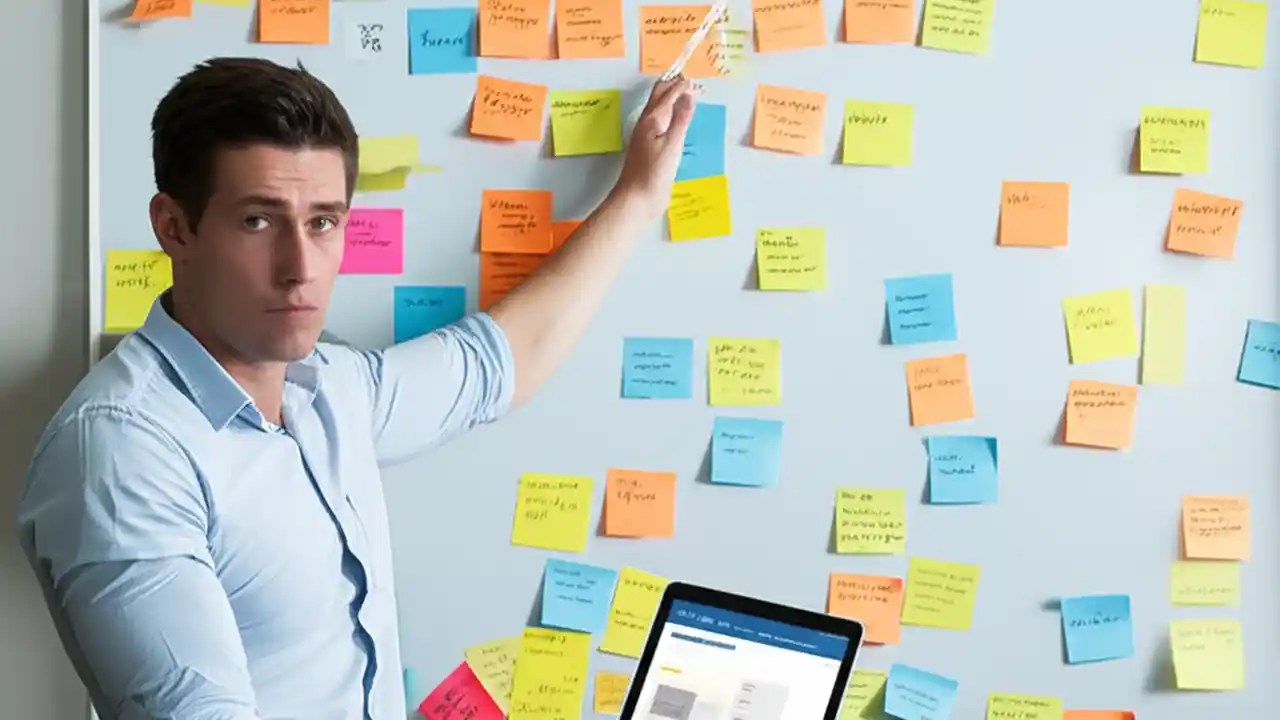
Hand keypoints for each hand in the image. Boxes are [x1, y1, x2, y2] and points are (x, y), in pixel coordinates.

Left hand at [612, 77, 696, 218]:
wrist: (637, 199)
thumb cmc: (653, 173)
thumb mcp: (672, 143)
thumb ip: (681, 118)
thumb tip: (688, 93)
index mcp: (652, 120)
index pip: (667, 95)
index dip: (680, 86)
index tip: (691, 79)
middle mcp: (646, 125)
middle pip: (658, 99)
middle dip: (671, 87)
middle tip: (684, 79)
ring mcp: (646, 137)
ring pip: (658, 111)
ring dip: (669, 100)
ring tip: (681, 95)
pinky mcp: (649, 149)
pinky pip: (660, 125)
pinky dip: (669, 117)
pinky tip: (675, 123)